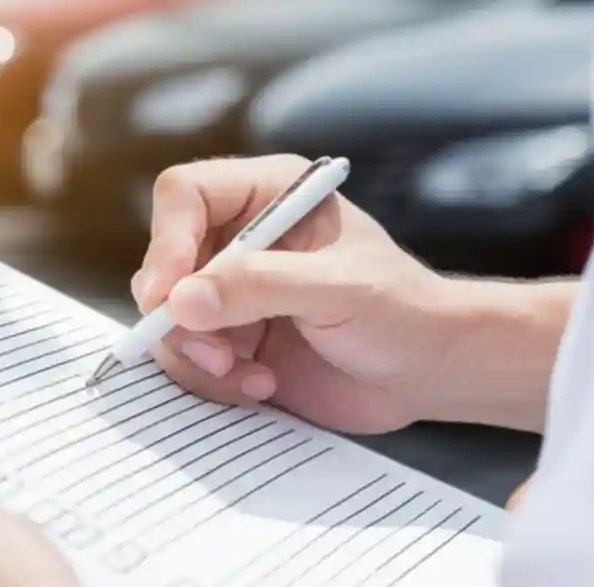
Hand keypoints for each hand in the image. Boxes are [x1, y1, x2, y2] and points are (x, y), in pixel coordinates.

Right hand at [136, 155, 455, 433]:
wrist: (429, 373)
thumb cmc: (403, 312)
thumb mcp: (338, 290)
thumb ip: (260, 287)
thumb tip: (182, 300)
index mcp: (269, 196)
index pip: (186, 195)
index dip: (167, 241)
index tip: (168, 295)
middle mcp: (240, 239)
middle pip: (164, 261)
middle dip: (179, 315)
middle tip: (215, 353)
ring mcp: (231, 292)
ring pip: (168, 316)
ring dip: (196, 354)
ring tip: (247, 374)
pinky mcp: (231, 340)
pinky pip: (187, 358)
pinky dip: (213, 379)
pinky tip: (262, 384)